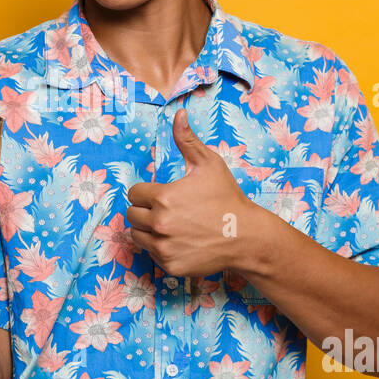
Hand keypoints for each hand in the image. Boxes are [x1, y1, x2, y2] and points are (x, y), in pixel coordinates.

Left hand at [126, 108, 255, 277]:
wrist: (245, 236)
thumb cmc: (227, 198)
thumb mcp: (209, 164)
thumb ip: (187, 140)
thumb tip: (178, 113)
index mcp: (163, 197)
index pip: (134, 193)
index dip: (147, 192)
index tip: (164, 194)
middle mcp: (159, 223)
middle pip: (132, 215)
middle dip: (145, 211)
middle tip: (168, 210)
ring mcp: (163, 247)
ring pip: (136, 236)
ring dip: (147, 230)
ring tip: (170, 225)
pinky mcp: (169, 265)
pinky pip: (151, 254)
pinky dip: (160, 248)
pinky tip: (179, 240)